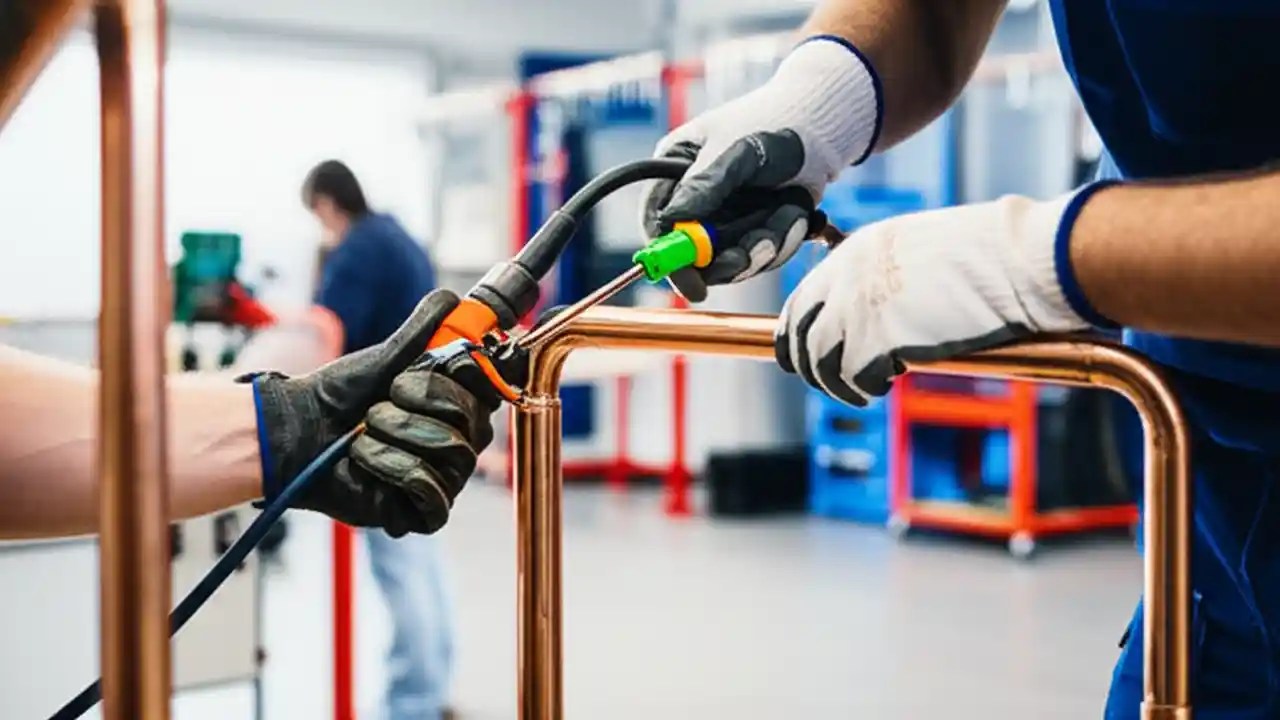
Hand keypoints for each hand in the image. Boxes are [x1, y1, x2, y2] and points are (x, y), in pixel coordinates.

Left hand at [249, 290, 504, 535]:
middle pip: (474, 422)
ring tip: (365, 430)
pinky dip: (393, 468)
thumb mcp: (386, 355)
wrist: (296, 431)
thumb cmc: (340, 396)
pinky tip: (364, 460)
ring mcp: (444, 480)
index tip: (451, 362)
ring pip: (451, 454)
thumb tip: (451, 300)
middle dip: (421, 403)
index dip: (475, 376)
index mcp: (458, 406)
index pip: (494, 390)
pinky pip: (432, 492)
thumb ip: (424, 328)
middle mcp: (459, 443)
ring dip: (397, 433)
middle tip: (383, 399)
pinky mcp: (422, 513)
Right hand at [641, 36, 881, 300]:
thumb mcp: (736, 153)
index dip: (671, 259)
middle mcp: (697, 199)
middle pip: (696, 256)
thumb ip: (704, 186)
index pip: (658, 226)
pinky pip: (763, 255)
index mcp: (676, 172)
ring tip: (792, 211)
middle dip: (729, 261)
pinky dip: (786, 239)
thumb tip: (667, 221)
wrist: (823, 124)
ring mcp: (728, 217)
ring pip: (735, 260)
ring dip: (767, 244)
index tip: (692, 282)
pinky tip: (800, 210)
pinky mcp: (757, 227)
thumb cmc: (773, 123)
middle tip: (751, 256)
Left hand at [775, 192, 1093, 405]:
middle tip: (831, 385)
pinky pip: (854, 377)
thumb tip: (876, 310)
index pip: (801, 300)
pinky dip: (866, 387)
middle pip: (799, 334)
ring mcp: (859, 307)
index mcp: (855, 250)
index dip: (797, 335)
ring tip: (863, 393)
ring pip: (820, 361)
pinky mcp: (879, 338)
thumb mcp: (919, 249)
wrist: (1019, 260)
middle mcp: (846, 276)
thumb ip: (886, 274)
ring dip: (837, 385)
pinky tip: (887, 384)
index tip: (804, 357)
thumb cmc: (988, 255)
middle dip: (808, 366)